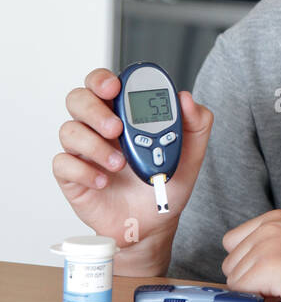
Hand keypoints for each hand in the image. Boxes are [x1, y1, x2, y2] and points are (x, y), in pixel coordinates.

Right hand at [54, 67, 213, 273]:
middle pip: (77, 99)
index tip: (115, 86)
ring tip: (119, 164)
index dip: (103, 79)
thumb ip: (196, 122)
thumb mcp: (191, 153)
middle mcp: (99, 127)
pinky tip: (103, 181)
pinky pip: (63, 164)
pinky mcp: (72, 176)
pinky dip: (83, 171)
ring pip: (69, 131)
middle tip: (116, 128)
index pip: (103, 83)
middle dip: (94, 109)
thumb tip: (186, 98)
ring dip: (94, 146)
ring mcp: (84, 151)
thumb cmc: (165, 182)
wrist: (156, 222)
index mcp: (124, 113)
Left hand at [221, 210, 280, 301]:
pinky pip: (241, 293)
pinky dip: (259, 301)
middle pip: (230, 263)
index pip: (233, 243)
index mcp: (275, 218)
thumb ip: (271, 251)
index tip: (274, 273)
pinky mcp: (267, 267)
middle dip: (251, 279)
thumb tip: (243, 280)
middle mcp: (267, 226)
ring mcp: (266, 245)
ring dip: (256, 291)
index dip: (249, 263)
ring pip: (234, 280)